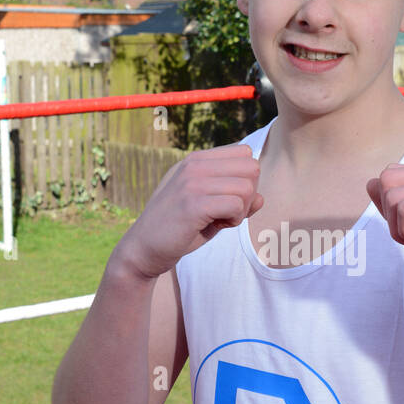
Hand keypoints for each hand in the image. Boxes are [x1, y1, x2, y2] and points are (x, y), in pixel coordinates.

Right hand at [117, 143, 263, 279]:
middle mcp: (194, 165)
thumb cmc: (178, 229)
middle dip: (248, 194)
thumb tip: (261, 198)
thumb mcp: (209, 208)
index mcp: (196, 160)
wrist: (143, 249)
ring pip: (247, 187)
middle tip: (227, 212)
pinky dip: (234, 220)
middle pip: (251, 167)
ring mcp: (192, 182)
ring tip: (220, 219)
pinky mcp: (193, 204)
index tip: (227, 199)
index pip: (244, 153)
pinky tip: (216, 225)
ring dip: (241, 210)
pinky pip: (236, 205)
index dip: (245, 179)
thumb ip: (235, 199)